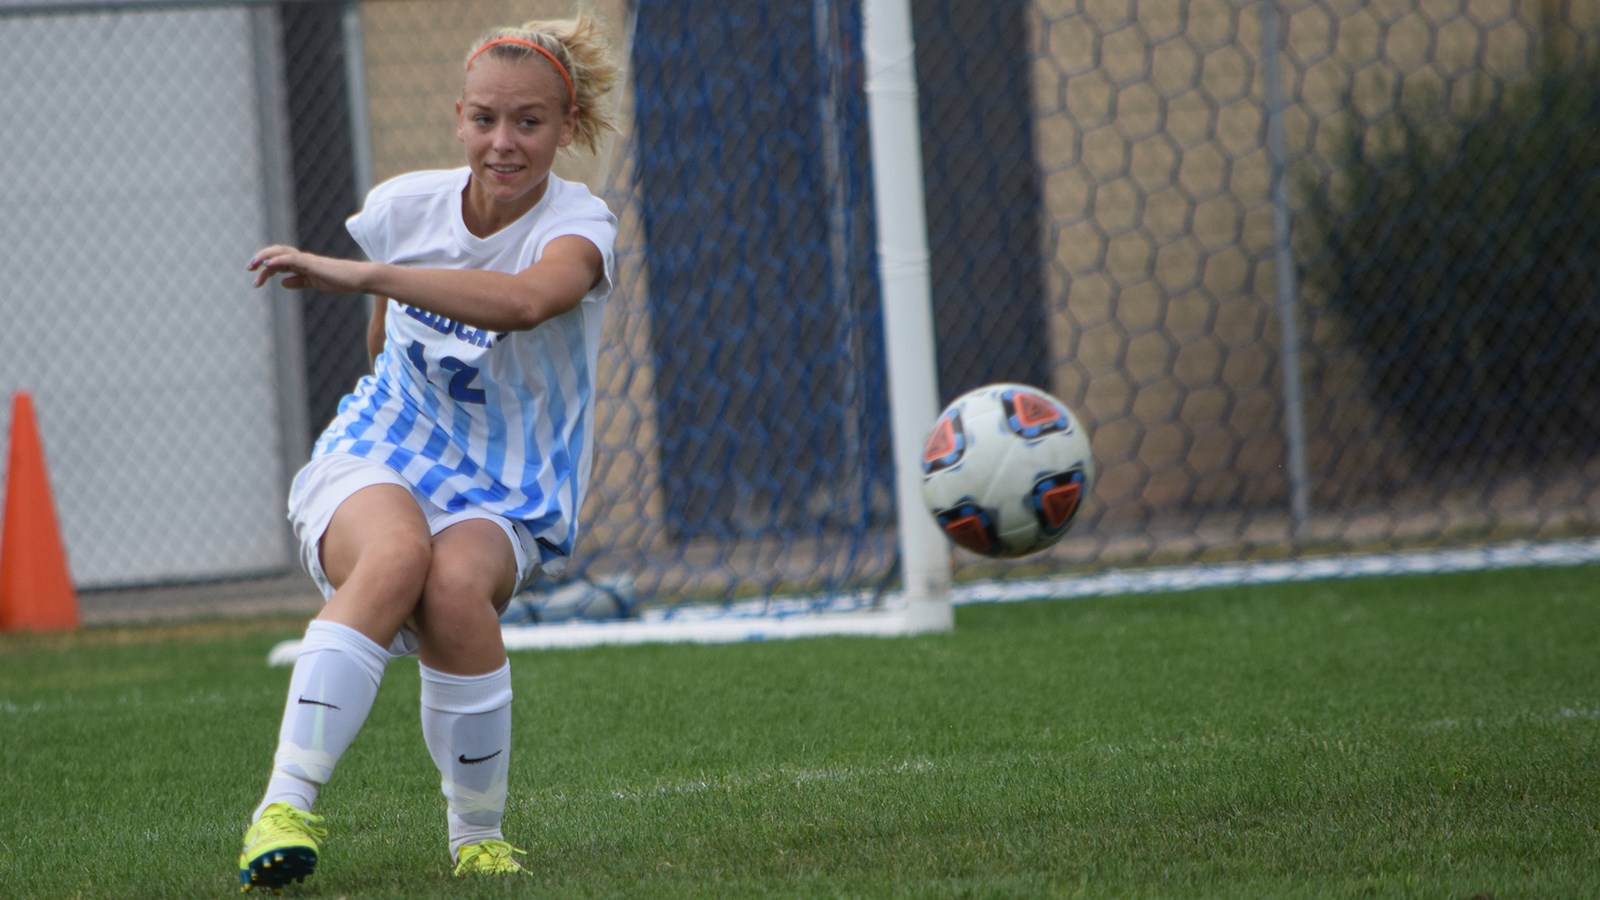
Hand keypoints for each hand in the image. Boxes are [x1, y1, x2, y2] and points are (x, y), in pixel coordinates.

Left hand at [248, 244, 366, 293]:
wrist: (358, 279)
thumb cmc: (341, 282)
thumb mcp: (315, 285)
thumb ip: (299, 282)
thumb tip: (283, 282)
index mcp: (303, 265)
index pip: (279, 263)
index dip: (265, 270)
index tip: (255, 280)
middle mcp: (302, 260)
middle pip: (276, 254)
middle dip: (260, 259)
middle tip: (248, 269)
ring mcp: (307, 260)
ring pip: (280, 253)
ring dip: (264, 258)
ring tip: (253, 266)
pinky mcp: (311, 263)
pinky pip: (291, 259)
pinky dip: (277, 260)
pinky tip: (267, 265)